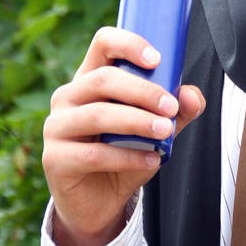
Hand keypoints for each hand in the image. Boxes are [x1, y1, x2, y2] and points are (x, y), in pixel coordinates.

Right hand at [42, 26, 204, 245]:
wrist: (99, 202)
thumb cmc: (125, 152)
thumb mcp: (155, 128)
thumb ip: (176, 110)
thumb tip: (191, 96)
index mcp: (91, 76)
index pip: (103, 43)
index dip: (128, 44)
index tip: (157, 59)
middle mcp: (68, 95)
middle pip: (103, 79)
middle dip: (142, 91)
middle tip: (171, 107)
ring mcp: (56, 126)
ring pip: (98, 114)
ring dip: (137, 122)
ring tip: (165, 131)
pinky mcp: (54, 158)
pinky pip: (94, 154)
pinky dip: (128, 157)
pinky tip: (152, 161)